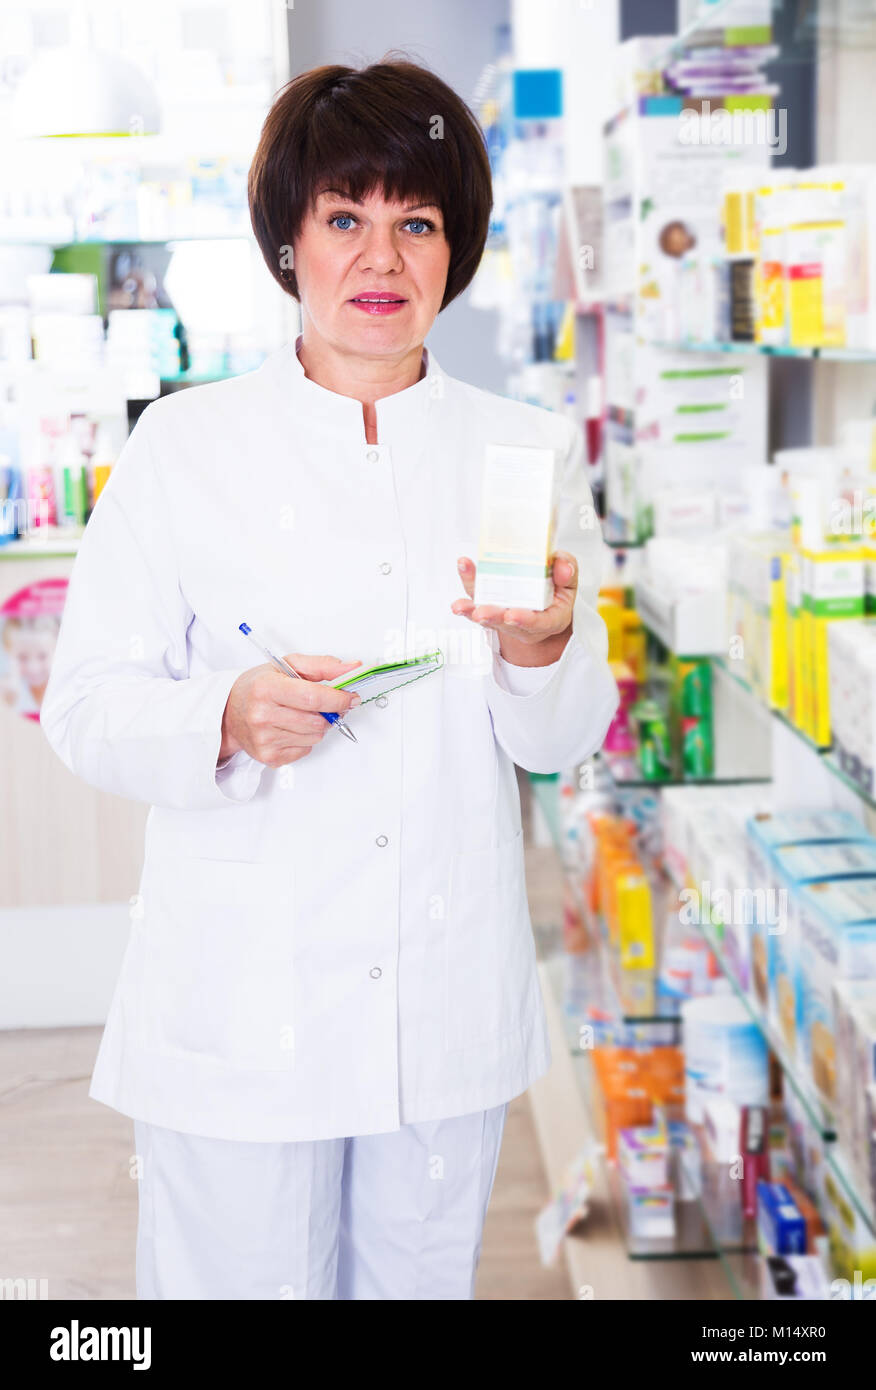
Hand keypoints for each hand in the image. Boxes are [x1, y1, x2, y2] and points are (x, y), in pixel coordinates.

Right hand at [219, 654, 361, 767]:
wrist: (228, 713)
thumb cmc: (258, 687)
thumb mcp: (286, 665)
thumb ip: (323, 666)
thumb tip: (353, 668)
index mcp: (266, 688)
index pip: (313, 698)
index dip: (338, 698)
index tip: (351, 696)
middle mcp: (262, 715)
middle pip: (318, 721)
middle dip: (330, 713)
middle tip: (327, 704)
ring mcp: (265, 739)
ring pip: (315, 736)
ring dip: (318, 725)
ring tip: (302, 714)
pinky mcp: (269, 757)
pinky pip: (306, 749)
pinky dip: (306, 738)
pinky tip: (291, 727)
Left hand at [451, 553, 576, 664]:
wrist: (545, 599)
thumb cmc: (558, 590)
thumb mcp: (570, 581)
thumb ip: (568, 572)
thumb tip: (563, 567)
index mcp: (550, 620)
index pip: (538, 624)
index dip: (525, 620)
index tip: (512, 615)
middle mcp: (524, 624)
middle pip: (506, 625)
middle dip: (492, 618)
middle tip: (480, 613)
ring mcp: (504, 618)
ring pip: (486, 617)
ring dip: (471, 610)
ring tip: (459, 605)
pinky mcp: (490, 606)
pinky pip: (477, 599)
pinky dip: (468, 585)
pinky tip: (463, 569)